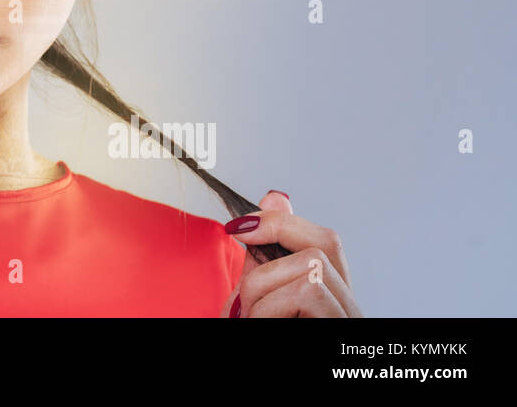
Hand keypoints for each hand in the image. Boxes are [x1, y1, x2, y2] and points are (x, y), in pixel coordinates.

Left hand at [219, 190, 361, 317]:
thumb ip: (264, 253)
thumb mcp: (255, 294)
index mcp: (331, 296)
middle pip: (327, 241)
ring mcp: (348, 317)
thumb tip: (274, 198)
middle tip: (243, 290)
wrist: (252, 393)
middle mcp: (349, 307)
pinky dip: (268, 307)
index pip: (324, 239)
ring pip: (313, 263)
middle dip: (273, 251)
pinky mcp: (340, 326)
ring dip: (262, 289)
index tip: (236, 228)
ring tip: (251, 317)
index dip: (279, 222)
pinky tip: (259, 323)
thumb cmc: (257, 329)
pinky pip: (307, 291)